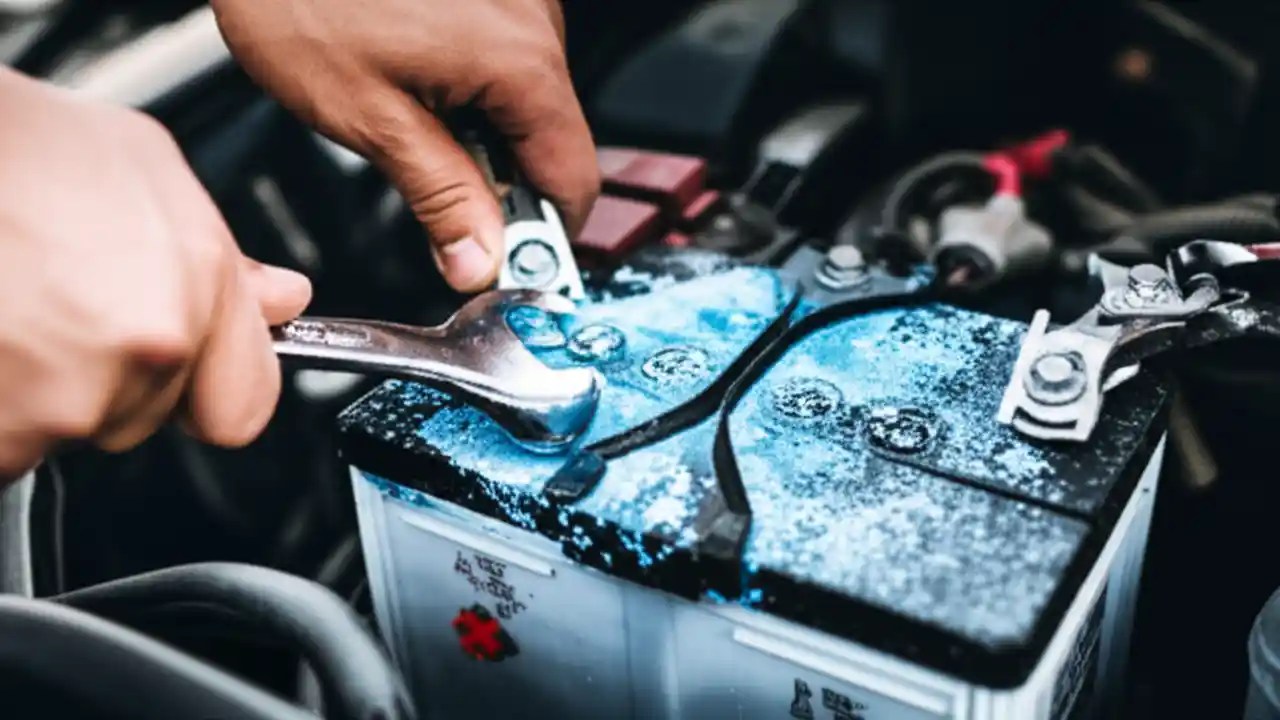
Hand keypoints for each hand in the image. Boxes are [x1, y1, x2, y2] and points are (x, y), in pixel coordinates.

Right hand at [0, 69, 311, 480]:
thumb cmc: (22, 149)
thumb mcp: (148, 167)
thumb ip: (225, 258)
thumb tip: (281, 300)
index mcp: (193, 298)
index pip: (241, 409)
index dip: (208, 391)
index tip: (186, 375)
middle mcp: (139, 356)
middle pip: (140, 416)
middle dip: (107, 375)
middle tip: (59, 302)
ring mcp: (58, 400)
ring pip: (65, 431)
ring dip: (39, 391)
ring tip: (15, 306)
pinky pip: (7, 447)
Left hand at [210, 0, 599, 292]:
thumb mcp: (368, 116)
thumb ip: (439, 196)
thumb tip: (480, 260)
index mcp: (519, 62)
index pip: (574, 183)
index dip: (542, 239)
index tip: (505, 267)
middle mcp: (536, 21)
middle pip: (552, 144)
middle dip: (502, 185)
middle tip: (437, 202)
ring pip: (528, 103)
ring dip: (484, 133)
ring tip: (408, 115)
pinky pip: (507, 58)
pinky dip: (474, 86)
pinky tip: (414, 74)